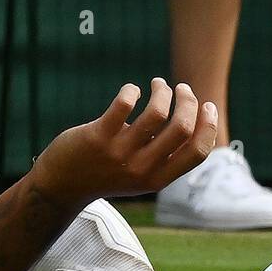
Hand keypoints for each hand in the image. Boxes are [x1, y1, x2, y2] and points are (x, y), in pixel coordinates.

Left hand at [30, 79, 216, 207]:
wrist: (63, 185)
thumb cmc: (108, 173)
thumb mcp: (141, 174)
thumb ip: (164, 156)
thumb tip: (192, 119)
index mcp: (158, 179)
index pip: (198, 152)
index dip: (209, 124)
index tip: (207, 105)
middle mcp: (142, 168)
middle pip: (182, 128)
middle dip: (188, 101)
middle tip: (181, 89)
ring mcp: (120, 153)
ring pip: (157, 112)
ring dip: (163, 90)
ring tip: (158, 84)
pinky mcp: (98, 136)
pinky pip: (125, 104)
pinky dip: (133, 90)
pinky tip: (132, 91)